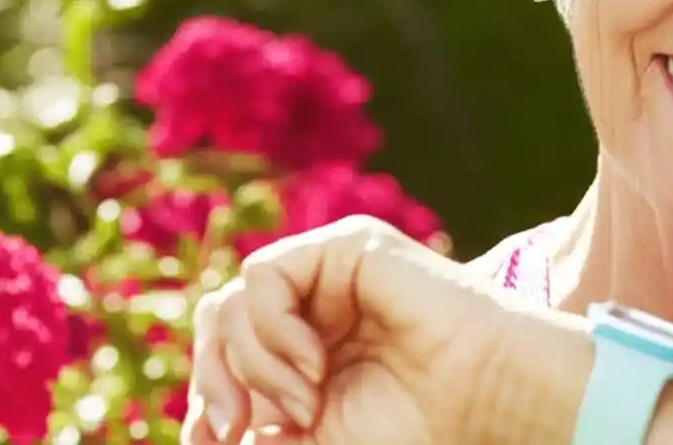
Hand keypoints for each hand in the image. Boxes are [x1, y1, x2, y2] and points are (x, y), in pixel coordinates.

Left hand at [180, 215, 511, 443]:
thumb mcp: (310, 442)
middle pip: (216, 321)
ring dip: (255, 365)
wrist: (478, 398)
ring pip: (232, 302)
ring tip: (306, 402)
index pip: (221, 353)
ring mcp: (327, 274)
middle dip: (213, 381)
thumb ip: (253, 430)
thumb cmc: (410, 426)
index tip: (219, 440)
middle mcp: (312, 306)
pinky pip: (264, 274)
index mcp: (304, 348)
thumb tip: (194, 435)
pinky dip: (272, 329)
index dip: (205, 396)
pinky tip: (314, 363)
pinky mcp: (345, 246)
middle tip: (241, 428)